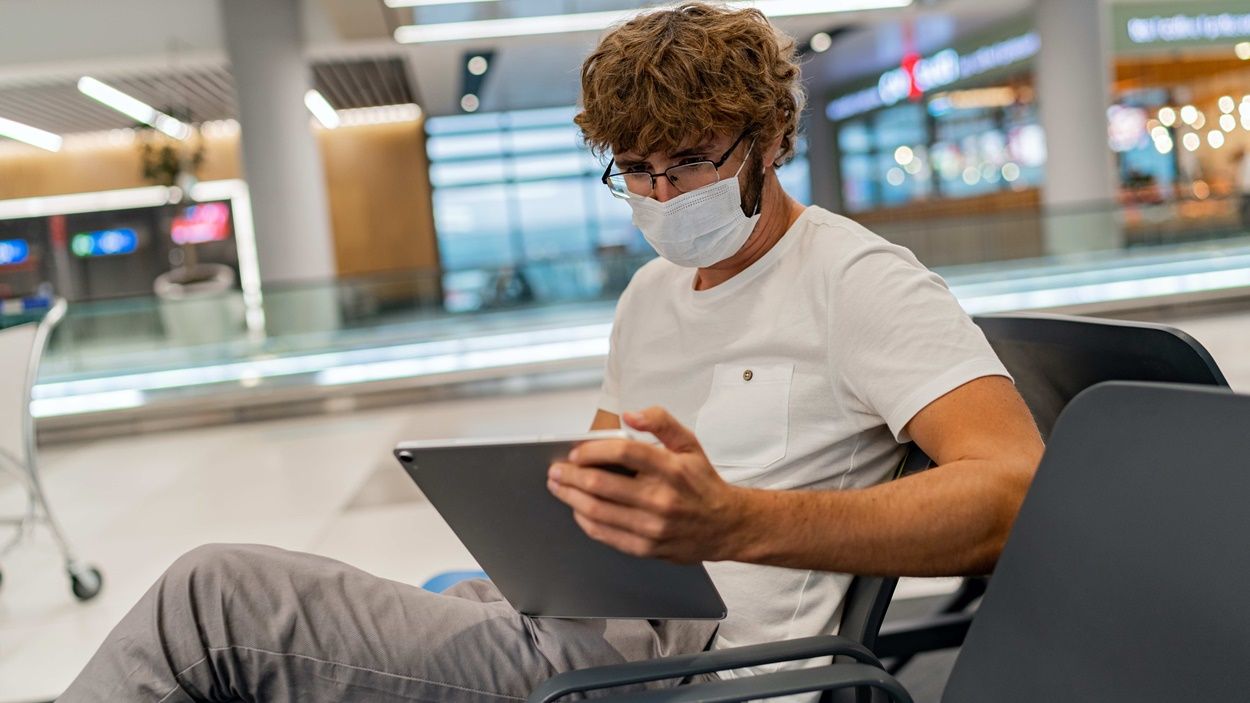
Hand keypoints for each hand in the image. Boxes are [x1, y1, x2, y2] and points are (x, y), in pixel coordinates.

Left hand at [547, 406, 747, 562]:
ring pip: (597, 511)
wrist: (726, 526)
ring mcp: (652, 526)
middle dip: (570, 476)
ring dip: (570, 498)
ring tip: (558, 487)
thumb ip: (661, 421)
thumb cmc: (702, 483)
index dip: (592, 450)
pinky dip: (585, 520)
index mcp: (671, 469)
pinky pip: (605, 534)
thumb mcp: (689, 444)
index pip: (623, 453)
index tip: (576, 451)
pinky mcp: (646, 547)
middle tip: (555, 470)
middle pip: (602, 485)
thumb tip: (629, 415)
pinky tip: (577, 509)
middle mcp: (661, 499)